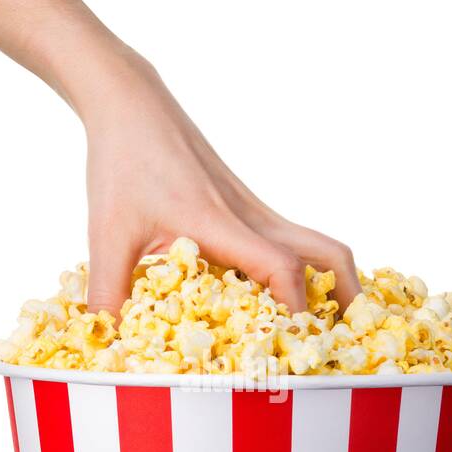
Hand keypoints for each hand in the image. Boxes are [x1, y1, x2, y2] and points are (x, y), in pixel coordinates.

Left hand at [82, 43, 360, 317]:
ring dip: (332, 283)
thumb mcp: (105, 235)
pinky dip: (305, 270)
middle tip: (341, 341)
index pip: (281, 267)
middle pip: (328, 254)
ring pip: (316, 246)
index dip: (294, 310)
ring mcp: (254, 210)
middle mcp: (250, 217)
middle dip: (346, 299)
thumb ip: (107, 292)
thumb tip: (110, 344)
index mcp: (220, 223)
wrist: (132, 106)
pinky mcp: (247, 207)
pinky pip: (292, 240)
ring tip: (324, 325)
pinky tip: (281, 298)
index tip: (288, 345)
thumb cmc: (121, 164)